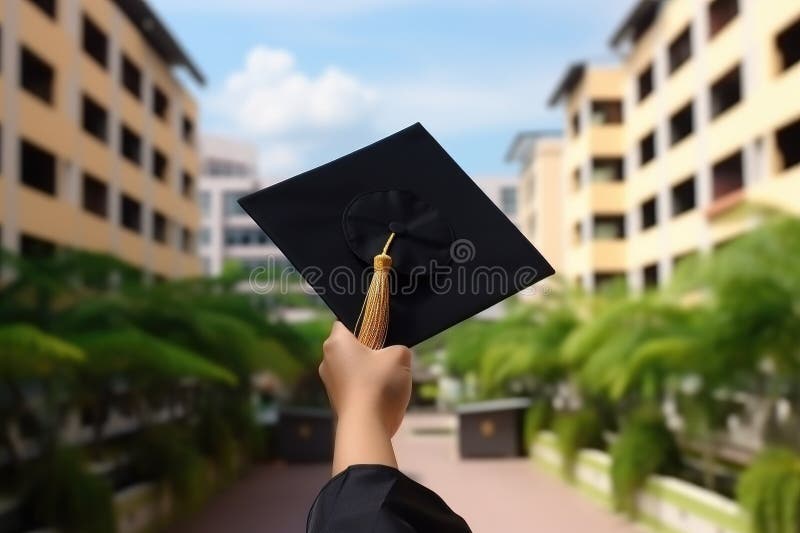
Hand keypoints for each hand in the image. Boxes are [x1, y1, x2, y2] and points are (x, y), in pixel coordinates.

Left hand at [319, 322, 411, 436]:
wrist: (366, 426)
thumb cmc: (379, 383)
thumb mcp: (399, 357)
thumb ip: (399, 348)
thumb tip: (394, 355)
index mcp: (336, 342)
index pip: (345, 322)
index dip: (363, 324)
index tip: (380, 332)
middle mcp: (326, 360)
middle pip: (349, 347)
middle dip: (368, 350)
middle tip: (388, 355)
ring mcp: (329, 383)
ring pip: (351, 368)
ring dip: (367, 370)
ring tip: (388, 379)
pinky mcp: (336, 401)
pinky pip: (353, 386)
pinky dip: (365, 388)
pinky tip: (381, 396)